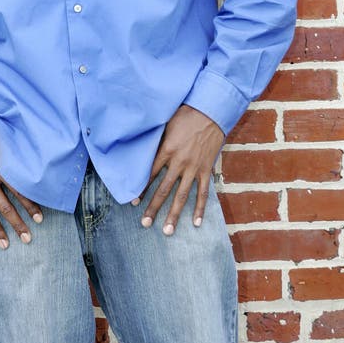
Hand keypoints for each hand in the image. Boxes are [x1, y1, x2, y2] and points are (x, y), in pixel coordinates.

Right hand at [0, 116, 42, 248]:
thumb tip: (29, 165)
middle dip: (18, 224)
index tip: (40, 219)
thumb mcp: (2, 140)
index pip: (20, 192)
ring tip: (5, 244)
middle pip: (5, 207)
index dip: (31, 206)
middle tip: (28, 238)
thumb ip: (13, 156)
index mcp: (0, 168)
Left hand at [136, 105, 223, 234]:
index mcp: (166, 150)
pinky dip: (201, 208)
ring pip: (182, 196)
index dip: (140, 188)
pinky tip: (197, 223)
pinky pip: (203, 193)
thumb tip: (141, 149)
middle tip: (145, 223)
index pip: (149, 174)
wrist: (211, 111)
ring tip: (167, 231)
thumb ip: (156, 140)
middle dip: (153, 207)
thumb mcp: (166, 124)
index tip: (132, 201)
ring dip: (174, 214)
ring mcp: (194, 168)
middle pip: (163, 189)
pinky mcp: (206, 169)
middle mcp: (179, 162)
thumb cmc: (186, 114)